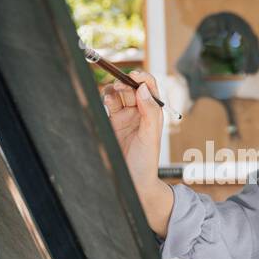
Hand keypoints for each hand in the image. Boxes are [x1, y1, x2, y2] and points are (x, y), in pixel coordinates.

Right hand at [101, 68, 172, 235]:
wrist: (133, 182)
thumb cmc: (146, 162)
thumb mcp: (150, 135)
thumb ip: (149, 111)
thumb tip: (143, 88)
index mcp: (153, 113)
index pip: (149, 88)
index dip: (142, 78)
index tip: (134, 75)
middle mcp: (140, 112)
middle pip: (132, 87)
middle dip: (126, 83)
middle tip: (120, 85)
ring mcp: (125, 116)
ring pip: (119, 93)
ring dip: (115, 88)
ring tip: (111, 93)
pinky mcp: (112, 122)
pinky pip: (109, 103)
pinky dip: (107, 97)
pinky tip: (106, 97)